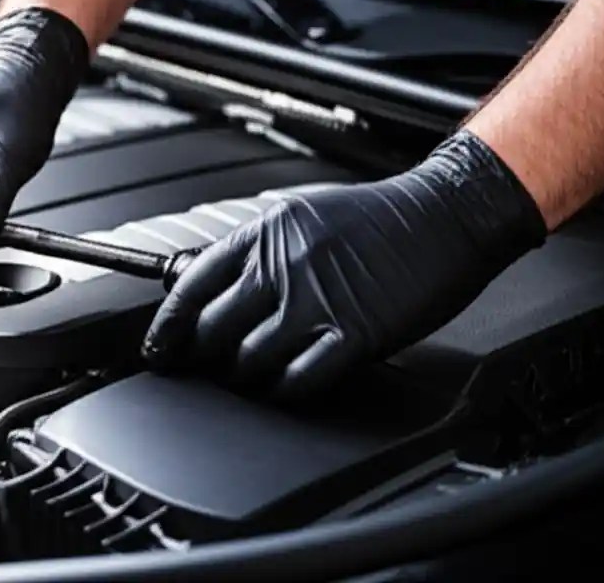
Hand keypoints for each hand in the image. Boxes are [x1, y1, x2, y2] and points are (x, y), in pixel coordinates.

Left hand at [142, 130, 547, 399]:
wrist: (445, 213)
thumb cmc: (378, 216)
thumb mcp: (301, 213)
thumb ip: (256, 247)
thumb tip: (209, 279)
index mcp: (264, 233)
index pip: (191, 284)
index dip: (167, 325)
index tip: (158, 347)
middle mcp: (282, 266)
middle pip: (211, 328)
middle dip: (202, 355)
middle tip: (207, 365)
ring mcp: (317, 302)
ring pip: (248, 359)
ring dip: (243, 377)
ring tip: (250, 376)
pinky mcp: (354, 334)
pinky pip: (298, 378)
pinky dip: (282, 389)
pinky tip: (283, 386)